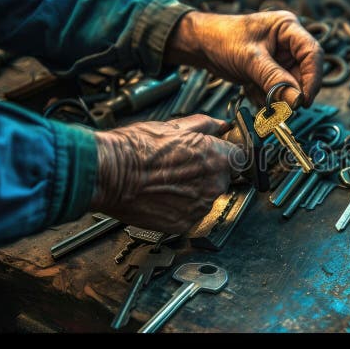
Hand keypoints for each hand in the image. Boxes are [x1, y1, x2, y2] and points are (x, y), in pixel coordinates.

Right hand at [90, 115, 243, 233]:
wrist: (108, 173)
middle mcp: (214, 185)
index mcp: (217, 158)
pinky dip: (181, 208)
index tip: (221, 155)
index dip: (228, 156)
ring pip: (206, 198)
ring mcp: (200, 207)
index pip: (241, 158)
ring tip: (168, 181)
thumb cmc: (136, 149)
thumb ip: (205, 125)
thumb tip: (221, 124)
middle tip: (182, 167)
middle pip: (223, 179)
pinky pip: (191, 215)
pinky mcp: (184, 224)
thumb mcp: (174, 127)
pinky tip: (164, 196)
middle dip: (208, 173)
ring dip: (194, 191)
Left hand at [165, 10, 323, 107]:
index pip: (313, 53)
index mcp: (288, 28)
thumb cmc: (222, 39)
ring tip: (253, 89)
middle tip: (278, 105)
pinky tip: (249, 88)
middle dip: (290, 91)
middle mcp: (289, 42)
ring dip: (275, 96)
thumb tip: (297, 101)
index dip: (313, 78)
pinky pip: (279, 91)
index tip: (304, 100)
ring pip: (292, 86)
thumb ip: (274, 80)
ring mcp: (282, 58)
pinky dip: (266, 96)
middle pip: (304, 73)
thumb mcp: (250, 59)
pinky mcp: (273, 72)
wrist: (201, 45)